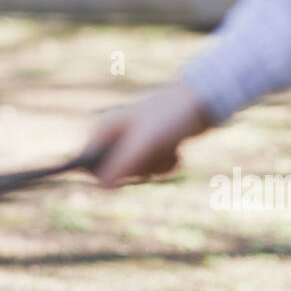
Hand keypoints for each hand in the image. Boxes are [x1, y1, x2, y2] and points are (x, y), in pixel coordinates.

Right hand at [82, 81, 213, 188]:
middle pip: (115, 170)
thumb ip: (122, 164)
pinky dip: (164, 164)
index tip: (128, 175)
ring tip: (167, 150)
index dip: (104, 173)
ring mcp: (134, 140)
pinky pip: (152, 169)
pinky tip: (175, 151)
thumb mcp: (144, 143)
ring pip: (137, 172)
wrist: (201, 103)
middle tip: (152, 155)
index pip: (89, 159)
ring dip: (155, 167)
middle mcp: (116, 133)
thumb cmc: (169, 117)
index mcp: (105, 127)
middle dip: (138, 168)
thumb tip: (101, 188)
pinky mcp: (151, 147)